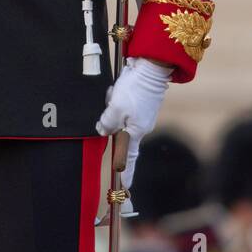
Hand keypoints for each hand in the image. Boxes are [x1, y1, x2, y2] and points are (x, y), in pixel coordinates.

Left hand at [94, 56, 173, 189]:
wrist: (150, 65)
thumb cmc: (135, 89)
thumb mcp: (116, 108)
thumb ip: (107, 123)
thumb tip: (102, 131)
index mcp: (137, 130)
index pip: (129, 156)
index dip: (126, 172)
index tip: (125, 187)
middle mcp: (140, 125)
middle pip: (118, 130)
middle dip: (110, 118)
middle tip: (113, 103)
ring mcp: (139, 113)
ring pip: (117, 115)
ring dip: (112, 104)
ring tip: (116, 92)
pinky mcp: (137, 101)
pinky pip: (120, 103)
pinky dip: (115, 97)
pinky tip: (118, 87)